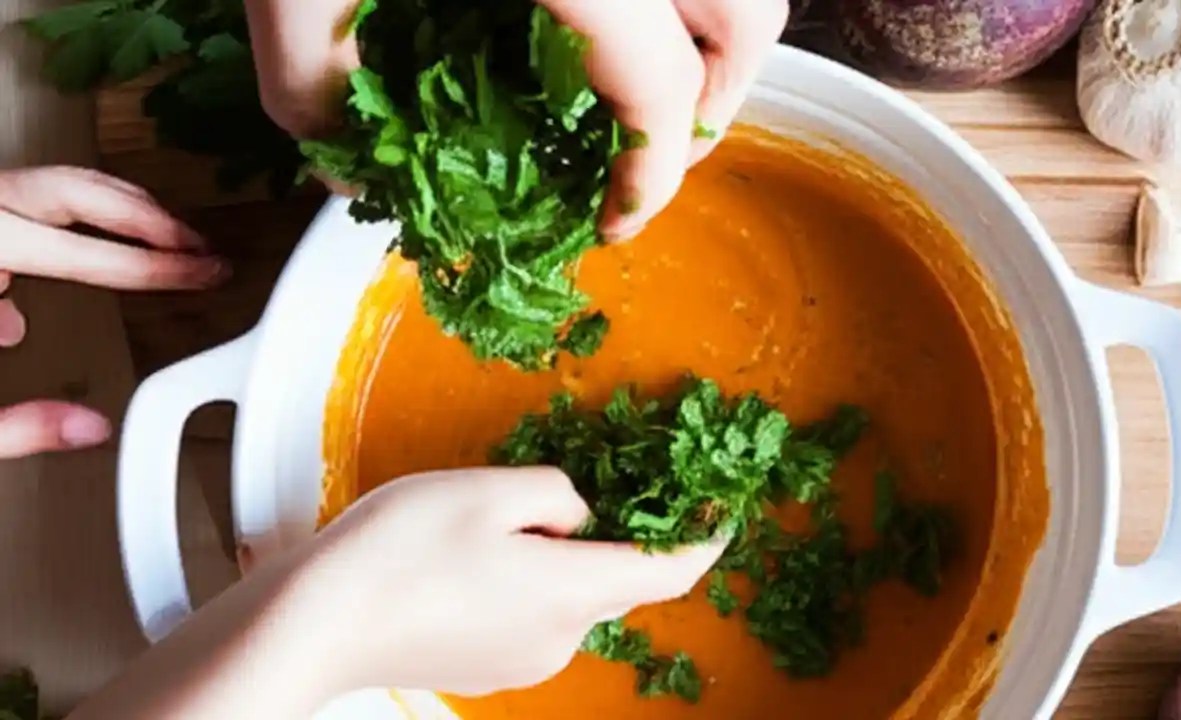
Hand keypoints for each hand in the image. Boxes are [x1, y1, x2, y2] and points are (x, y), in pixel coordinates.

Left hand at [0, 167, 227, 459]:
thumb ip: (14, 426)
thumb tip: (88, 429)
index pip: (80, 252)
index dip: (153, 263)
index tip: (204, 269)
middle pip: (71, 190)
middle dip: (145, 217)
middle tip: (196, 244)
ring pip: (42, 182)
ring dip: (106, 210)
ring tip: (159, 237)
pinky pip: (12, 202)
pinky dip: (55, 220)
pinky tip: (64, 254)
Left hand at [244, 0, 787, 237]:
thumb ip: (309, 81)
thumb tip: (350, 168)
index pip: (662, 89)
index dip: (651, 176)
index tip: (614, 220)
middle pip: (749, 20)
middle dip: (715, 107)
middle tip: (648, 150)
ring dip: (717, 37)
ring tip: (648, 77)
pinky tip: (621, 2)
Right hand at [298, 466, 725, 694]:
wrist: (318, 625)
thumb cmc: (399, 551)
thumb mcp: (489, 490)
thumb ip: (559, 494)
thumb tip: (580, 515)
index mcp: (572, 591)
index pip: (669, 572)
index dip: (704, 540)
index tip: (724, 512)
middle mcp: (560, 638)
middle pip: (615, 580)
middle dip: (615, 535)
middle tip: (587, 485)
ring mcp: (524, 662)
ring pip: (570, 596)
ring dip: (560, 556)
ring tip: (503, 518)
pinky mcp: (490, 668)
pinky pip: (533, 616)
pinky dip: (529, 582)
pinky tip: (476, 558)